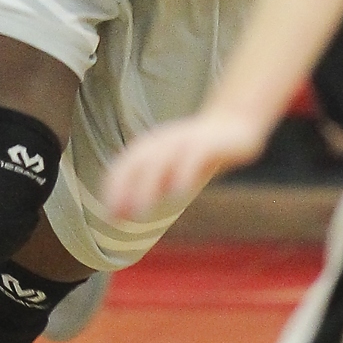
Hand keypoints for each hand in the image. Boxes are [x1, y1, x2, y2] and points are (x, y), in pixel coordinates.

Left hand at [104, 109, 269, 220]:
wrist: (234, 126)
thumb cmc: (196, 155)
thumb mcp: (171, 170)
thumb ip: (149, 189)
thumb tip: (122, 213)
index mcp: (151, 146)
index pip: (125, 165)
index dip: (114, 188)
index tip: (109, 214)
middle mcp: (164, 141)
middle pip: (139, 162)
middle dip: (125, 189)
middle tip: (120, 217)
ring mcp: (186, 140)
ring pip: (162, 160)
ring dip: (147, 186)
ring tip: (139, 212)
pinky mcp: (208, 143)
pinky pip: (194, 156)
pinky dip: (183, 173)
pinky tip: (178, 193)